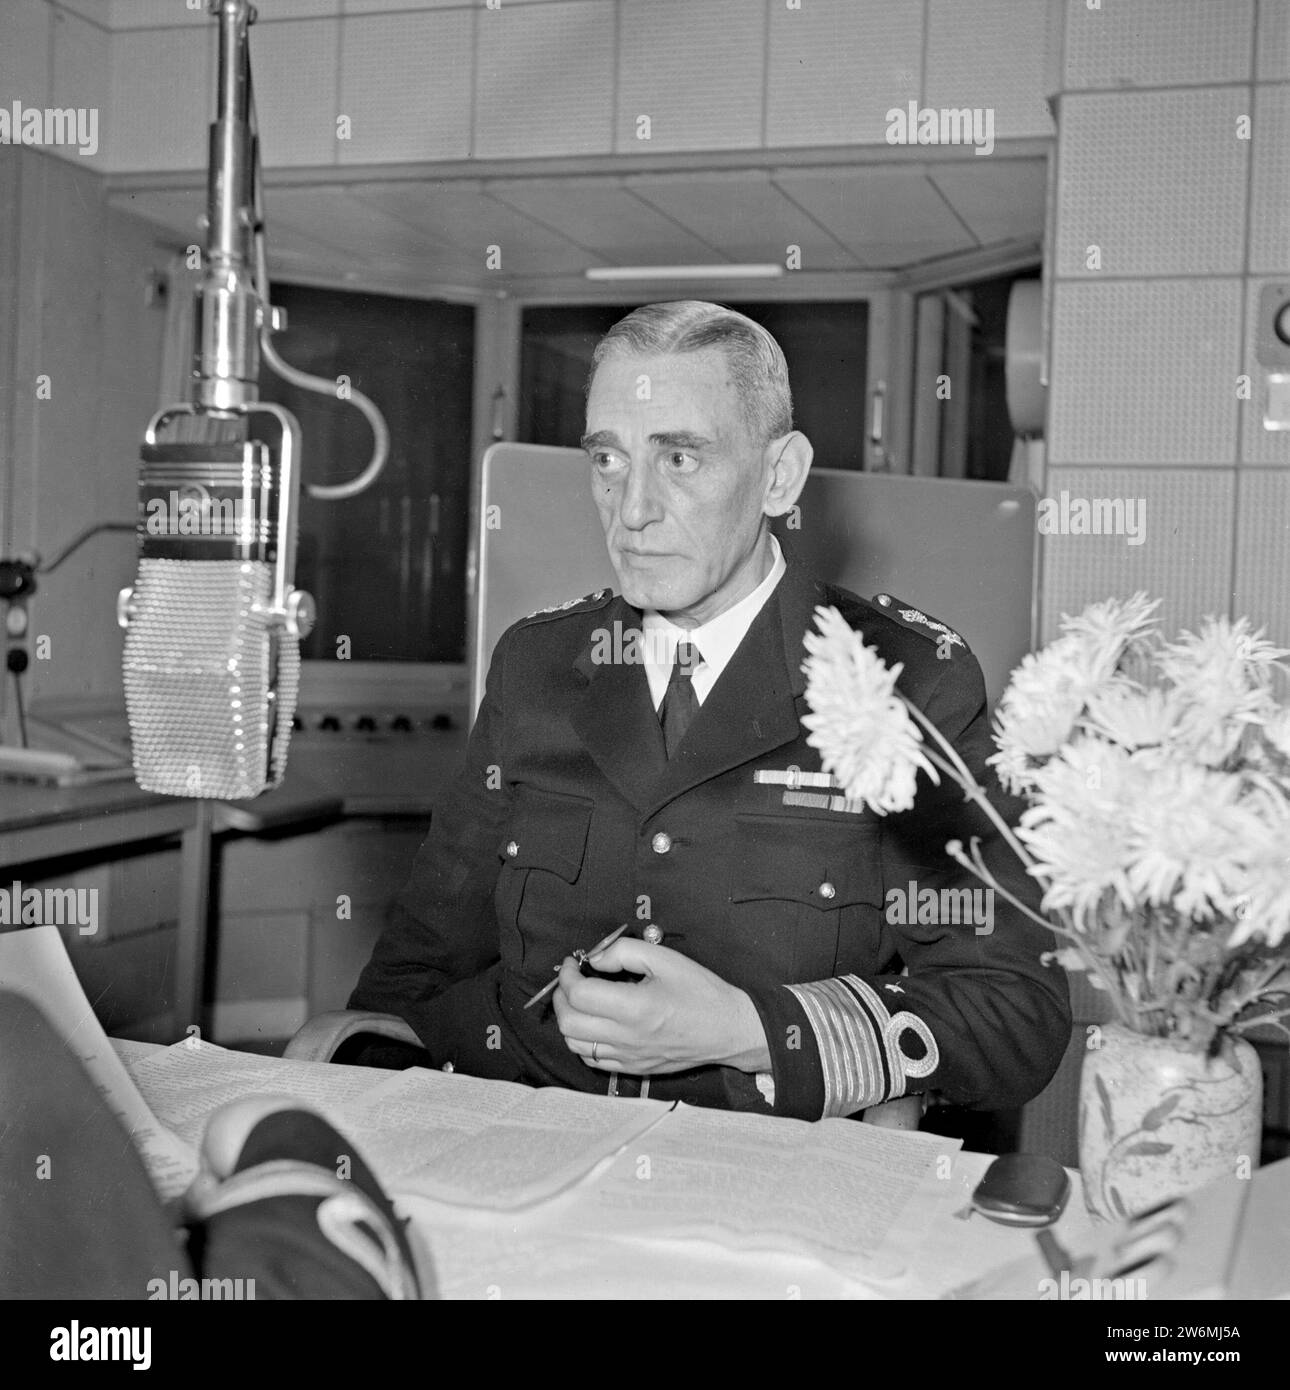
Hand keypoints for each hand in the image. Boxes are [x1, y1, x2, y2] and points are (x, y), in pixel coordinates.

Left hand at [552, 937, 770, 1075]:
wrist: (728, 1029)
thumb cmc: (701, 992)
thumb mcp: (665, 958)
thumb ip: (624, 951)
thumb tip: (594, 959)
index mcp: (635, 1008)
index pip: (579, 994)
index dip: (567, 975)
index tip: (574, 963)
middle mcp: (627, 1037)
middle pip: (569, 1023)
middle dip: (561, 997)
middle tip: (571, 980)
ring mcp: (629, 1057)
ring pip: (575, 1046)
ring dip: (569, 1020)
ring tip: (580, 1002)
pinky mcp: (634, 1068)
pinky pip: (593, 1061)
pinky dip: (583, 1042)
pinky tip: (595, 1025)